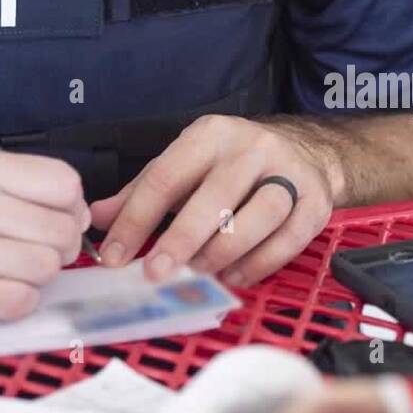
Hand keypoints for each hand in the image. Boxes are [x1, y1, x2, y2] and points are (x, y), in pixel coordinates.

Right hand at [0, 150, 89, 322]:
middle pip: (61, 232)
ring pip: (44, 268)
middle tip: (35, 252)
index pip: (64, 183)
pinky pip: (17, 302)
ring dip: (37, 278)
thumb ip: (16, 188)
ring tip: (11, 273)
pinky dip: (18, 303)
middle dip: (59, 249)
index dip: (71, 207)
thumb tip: (77, 214)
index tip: (58, 219)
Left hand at [90, 115, 341, 285]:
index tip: (114, 256)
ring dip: (224, 251)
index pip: (166, 177)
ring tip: (199, 273)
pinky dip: (260, 263)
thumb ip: (143, 192)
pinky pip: (289, 238)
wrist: (306, 151)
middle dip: (181, 239)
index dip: (136, 219)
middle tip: (156, 273)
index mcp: (210, 135)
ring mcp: (289, 173)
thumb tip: (96, 219)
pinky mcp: (316, 201)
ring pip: (259, 215)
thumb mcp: (185, 166)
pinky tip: (234, 277)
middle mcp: (252, 148)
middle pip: (215, 196)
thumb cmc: (232, 165)